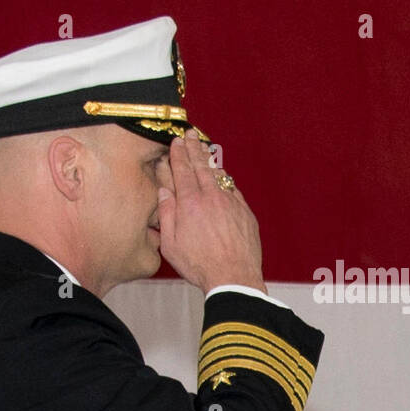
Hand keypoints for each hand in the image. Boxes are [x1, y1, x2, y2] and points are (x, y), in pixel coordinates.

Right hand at [156, 129, 266, 294]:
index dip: (178, 153)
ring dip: (209, 160)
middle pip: (201, 165)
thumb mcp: (170, 244)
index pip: (182, 170)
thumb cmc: (200, 265)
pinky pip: (233, 189)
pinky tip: (222, 176)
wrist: (234, 276)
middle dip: (194, 147)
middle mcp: (211, 197)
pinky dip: (225, 179)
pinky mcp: (245, 212)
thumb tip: (164, 193)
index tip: (176, 141)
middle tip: (190, 134)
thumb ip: (166, 215)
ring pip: (218, 174)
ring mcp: (230, 203)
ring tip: (204, 148)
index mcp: (189, 203)